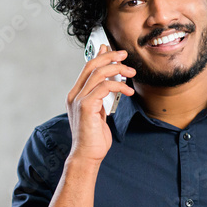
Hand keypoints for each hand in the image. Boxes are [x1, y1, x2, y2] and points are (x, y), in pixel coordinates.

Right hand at [65, 44, 134, 163]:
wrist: (87, 155)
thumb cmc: (94, 138)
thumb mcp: (98, 112)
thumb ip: (101, 97)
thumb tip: (108, 83)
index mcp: (76, 95)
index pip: (87, 68)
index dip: (100, 56)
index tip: (113, 50)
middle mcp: (75, 95)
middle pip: (91, 65)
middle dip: (109, 57)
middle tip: (125, 55)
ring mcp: (79, 100)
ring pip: (98, 73)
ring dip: (118, 70)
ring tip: (131, 74)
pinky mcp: (86, 106)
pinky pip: (104, 87)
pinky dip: (118, 85)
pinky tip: (128, 91)